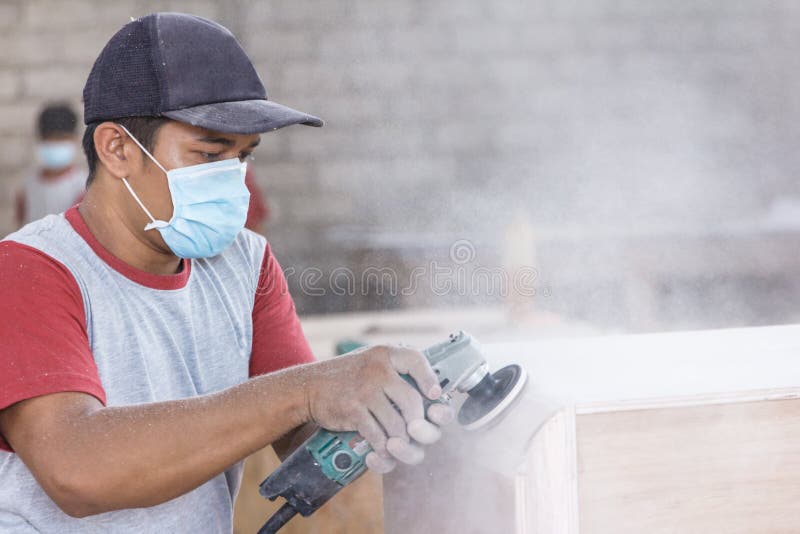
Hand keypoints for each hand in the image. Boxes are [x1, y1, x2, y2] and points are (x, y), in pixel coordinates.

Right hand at [302, 345, 453, 473]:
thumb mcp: (371, 362)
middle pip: (412, 402)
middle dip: (417, 423)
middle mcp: (377, 370)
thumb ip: (396, 371)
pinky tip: (381, 451)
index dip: (429, 379)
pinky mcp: (353, 411)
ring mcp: (365, 390)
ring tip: (398, 444)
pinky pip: (377, 436)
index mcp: (385, 354)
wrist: (309, 387)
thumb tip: (431, 395)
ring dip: (400, 440)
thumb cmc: (347, 378)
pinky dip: (382, 449)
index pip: (416, 360)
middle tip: (415, 432)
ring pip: (397, 424)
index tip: (434, 395)